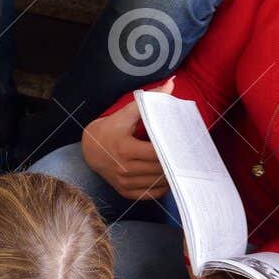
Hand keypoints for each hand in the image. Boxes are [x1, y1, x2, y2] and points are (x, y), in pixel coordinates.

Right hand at [87, 77, 172, 196]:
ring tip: (180, 166)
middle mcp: (124, 169)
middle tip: (188, 157)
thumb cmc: (110, 129)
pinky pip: (150, 194)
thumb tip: (171, 84)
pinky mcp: (125, 192)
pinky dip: (162, 187)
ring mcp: (125, 183)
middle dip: (175, 163)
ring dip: (171, 176)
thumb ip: (149, 100)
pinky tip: (167, 177)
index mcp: (125, 149)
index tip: (184, 145)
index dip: (172, 150)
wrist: (89, 150)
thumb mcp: (126, 113)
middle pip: (160, 169)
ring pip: (157, 183)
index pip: (157, 153)